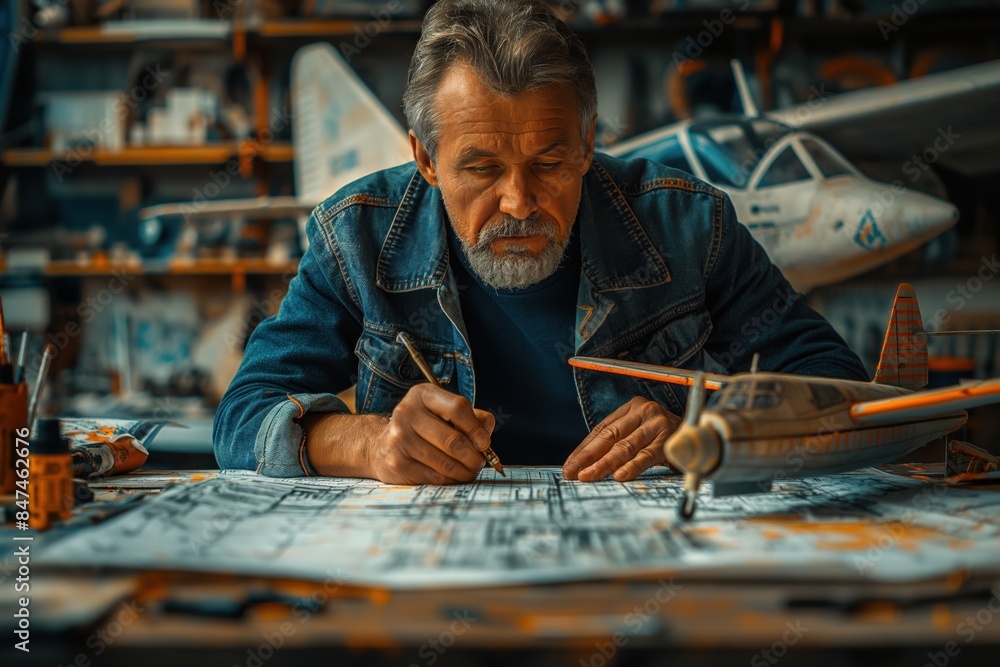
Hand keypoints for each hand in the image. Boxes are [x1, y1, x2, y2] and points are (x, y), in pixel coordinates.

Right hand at [369, 383, 494, 484]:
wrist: (382, 447)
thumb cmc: (423, 429)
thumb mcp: (445, 413)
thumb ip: (472, 418)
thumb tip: (486, 432)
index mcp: (422, 395)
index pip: (458, 407)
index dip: (476, 428)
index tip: (485, 443)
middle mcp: (407, 413)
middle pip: (453, 439)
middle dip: (473, 456)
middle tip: (479, 463)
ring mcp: (399, 439)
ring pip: (445, 462)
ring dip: (464, 471)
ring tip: (469, 472)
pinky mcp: (397, 463)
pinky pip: (434, 477)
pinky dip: (449, 480)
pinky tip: (452, 477)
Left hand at [562, 397, 681, 481]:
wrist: (701, 436)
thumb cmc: (663, 438)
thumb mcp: (639, 434)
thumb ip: (617, 443)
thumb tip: (585, 464)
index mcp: (632, 407)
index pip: (602, 429)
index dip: (584, 449)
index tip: (570, 465)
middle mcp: (644, 411)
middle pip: (610, 437)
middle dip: (588, 457)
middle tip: (572, 473)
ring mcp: (658, 424)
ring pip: (625, 447)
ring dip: (604, 464)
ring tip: (588, 477)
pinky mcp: (669, 440)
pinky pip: (646, 456)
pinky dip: (631, 467)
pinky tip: (618, 476)